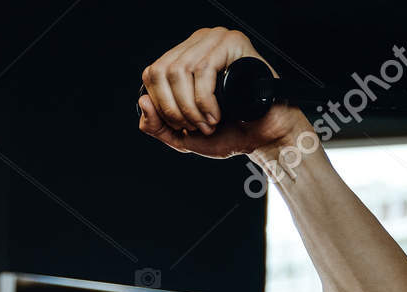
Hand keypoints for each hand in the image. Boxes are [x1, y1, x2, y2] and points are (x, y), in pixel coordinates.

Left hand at [137, 27, 304, 158]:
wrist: (263, 136)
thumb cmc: (227, 133)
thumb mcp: (180, 135)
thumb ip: (156, 125)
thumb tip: (143, 102)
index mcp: (182, 58)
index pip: (151, 74)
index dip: (159, 105)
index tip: (179, 126)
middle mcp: (197, 43)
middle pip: (162, 72)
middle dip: (173, 109)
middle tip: (194, 127)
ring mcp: (215, 39)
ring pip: (180, 71)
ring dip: (190, 107)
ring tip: (207, 123)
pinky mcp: (233, 42)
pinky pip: (204, 70)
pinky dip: (205, 100)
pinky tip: (216, 115)